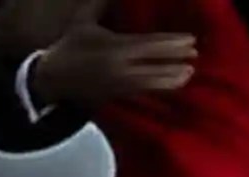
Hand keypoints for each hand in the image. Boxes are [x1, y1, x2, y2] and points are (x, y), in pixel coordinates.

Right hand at [32, 21, 196, 106]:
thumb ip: (100, 3)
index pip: (151, 45)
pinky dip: (160, 87)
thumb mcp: (84, 20)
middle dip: (177, 60)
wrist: (52, 78)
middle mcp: (120, 67)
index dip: (173, 43)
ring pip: (153, 82)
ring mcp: (120, 84)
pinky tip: (172, 84)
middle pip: (156, 64)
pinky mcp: (119, 95)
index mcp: (114, 47)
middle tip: (195, 55)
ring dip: (173, 78)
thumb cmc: (70, 45)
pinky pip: (144, 90)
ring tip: (189, 73)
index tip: (190, 40)